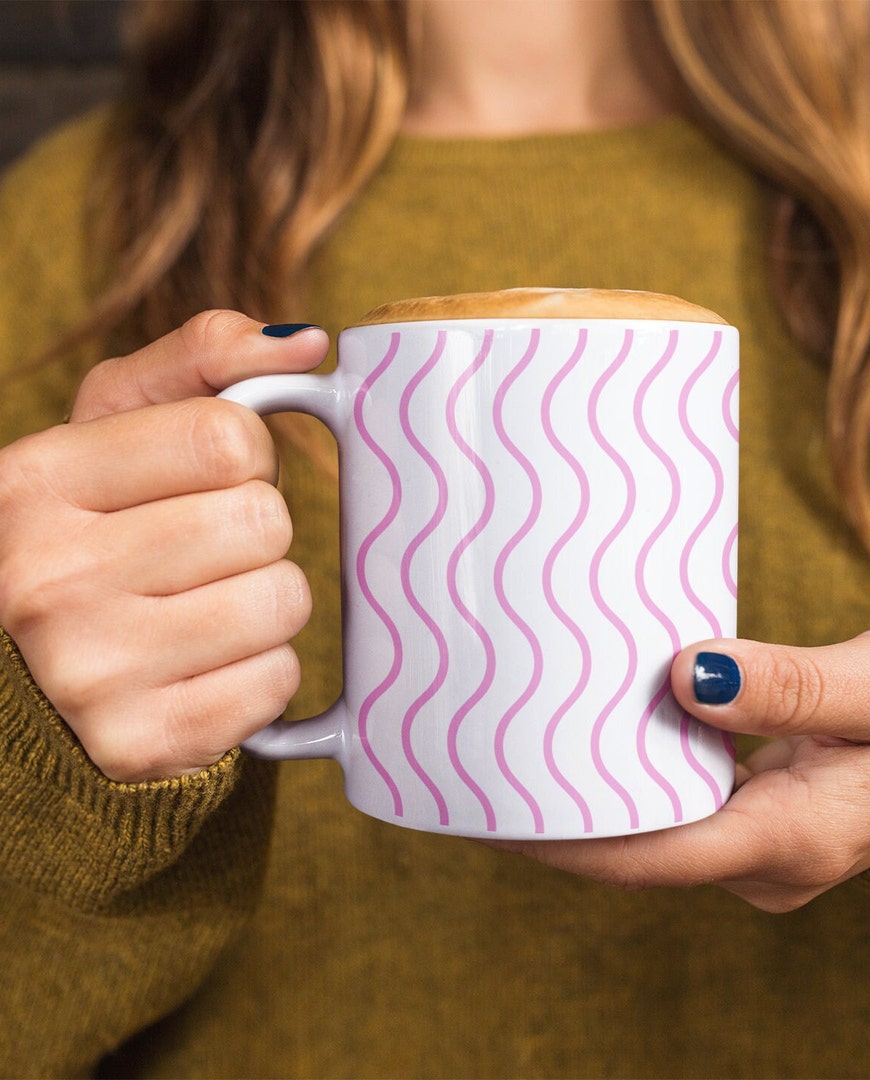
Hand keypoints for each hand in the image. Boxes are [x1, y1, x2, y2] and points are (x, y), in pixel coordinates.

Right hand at [0, 311, 328, 780]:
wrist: (24, 681)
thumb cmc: (84, 534)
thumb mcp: (105, 430)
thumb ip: (197, 362)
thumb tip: (308, 343)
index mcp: (35, 483)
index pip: (229, 437)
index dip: (242, 456)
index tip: (204, 479)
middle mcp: (48, 578)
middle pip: (263, 521)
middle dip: (253, 531)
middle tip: (198, 552)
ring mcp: (89, 673)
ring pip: (282, 600)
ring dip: (264, 601)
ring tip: (200, 608)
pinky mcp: (140, 744)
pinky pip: (276, 681)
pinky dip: (259, 672)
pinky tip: (202, 667)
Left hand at [492, 609, 869, 911]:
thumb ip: (793, 686)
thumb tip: (685, 675)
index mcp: (797, 838)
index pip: (651, 856)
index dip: (566, 837)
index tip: (498, 801)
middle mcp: (773, 856)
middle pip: (642, 847)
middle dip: (566, 810)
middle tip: (492, 748)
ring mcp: (770, 840)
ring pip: (660, 825)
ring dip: (600, 786)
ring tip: (531, 730)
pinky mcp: (769, 811)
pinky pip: (686, 800)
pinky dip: (643, 768)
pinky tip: (608, 723)